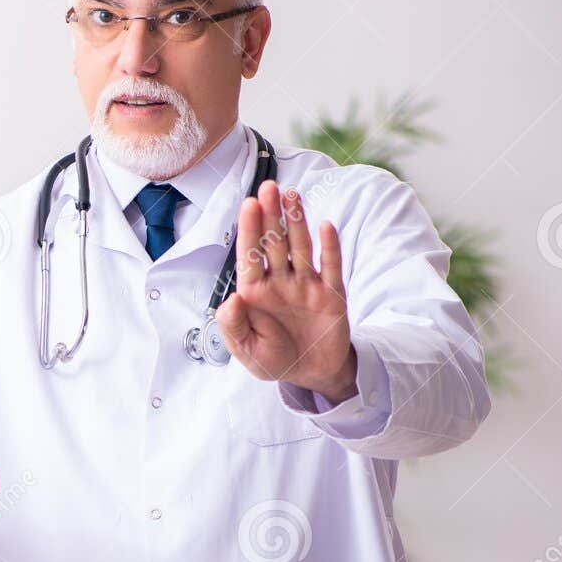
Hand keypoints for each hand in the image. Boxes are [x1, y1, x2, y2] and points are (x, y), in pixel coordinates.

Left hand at [215, 179, 358, 402]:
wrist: (311, 375)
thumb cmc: (273, 359)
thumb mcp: (246, 350)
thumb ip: (234, 325)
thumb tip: (230, 299)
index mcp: (255, 293)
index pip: (250, 256)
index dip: (250, 230)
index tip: (248, 204)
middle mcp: (280, 283)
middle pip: (275, 243)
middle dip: (271, 215)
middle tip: (268, 187)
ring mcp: (306, 285)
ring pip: (301, 248)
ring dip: (297, 222)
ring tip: (292, 195)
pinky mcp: (331, 294)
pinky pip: (331, 267)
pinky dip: (330, 248)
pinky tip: (326, 226)